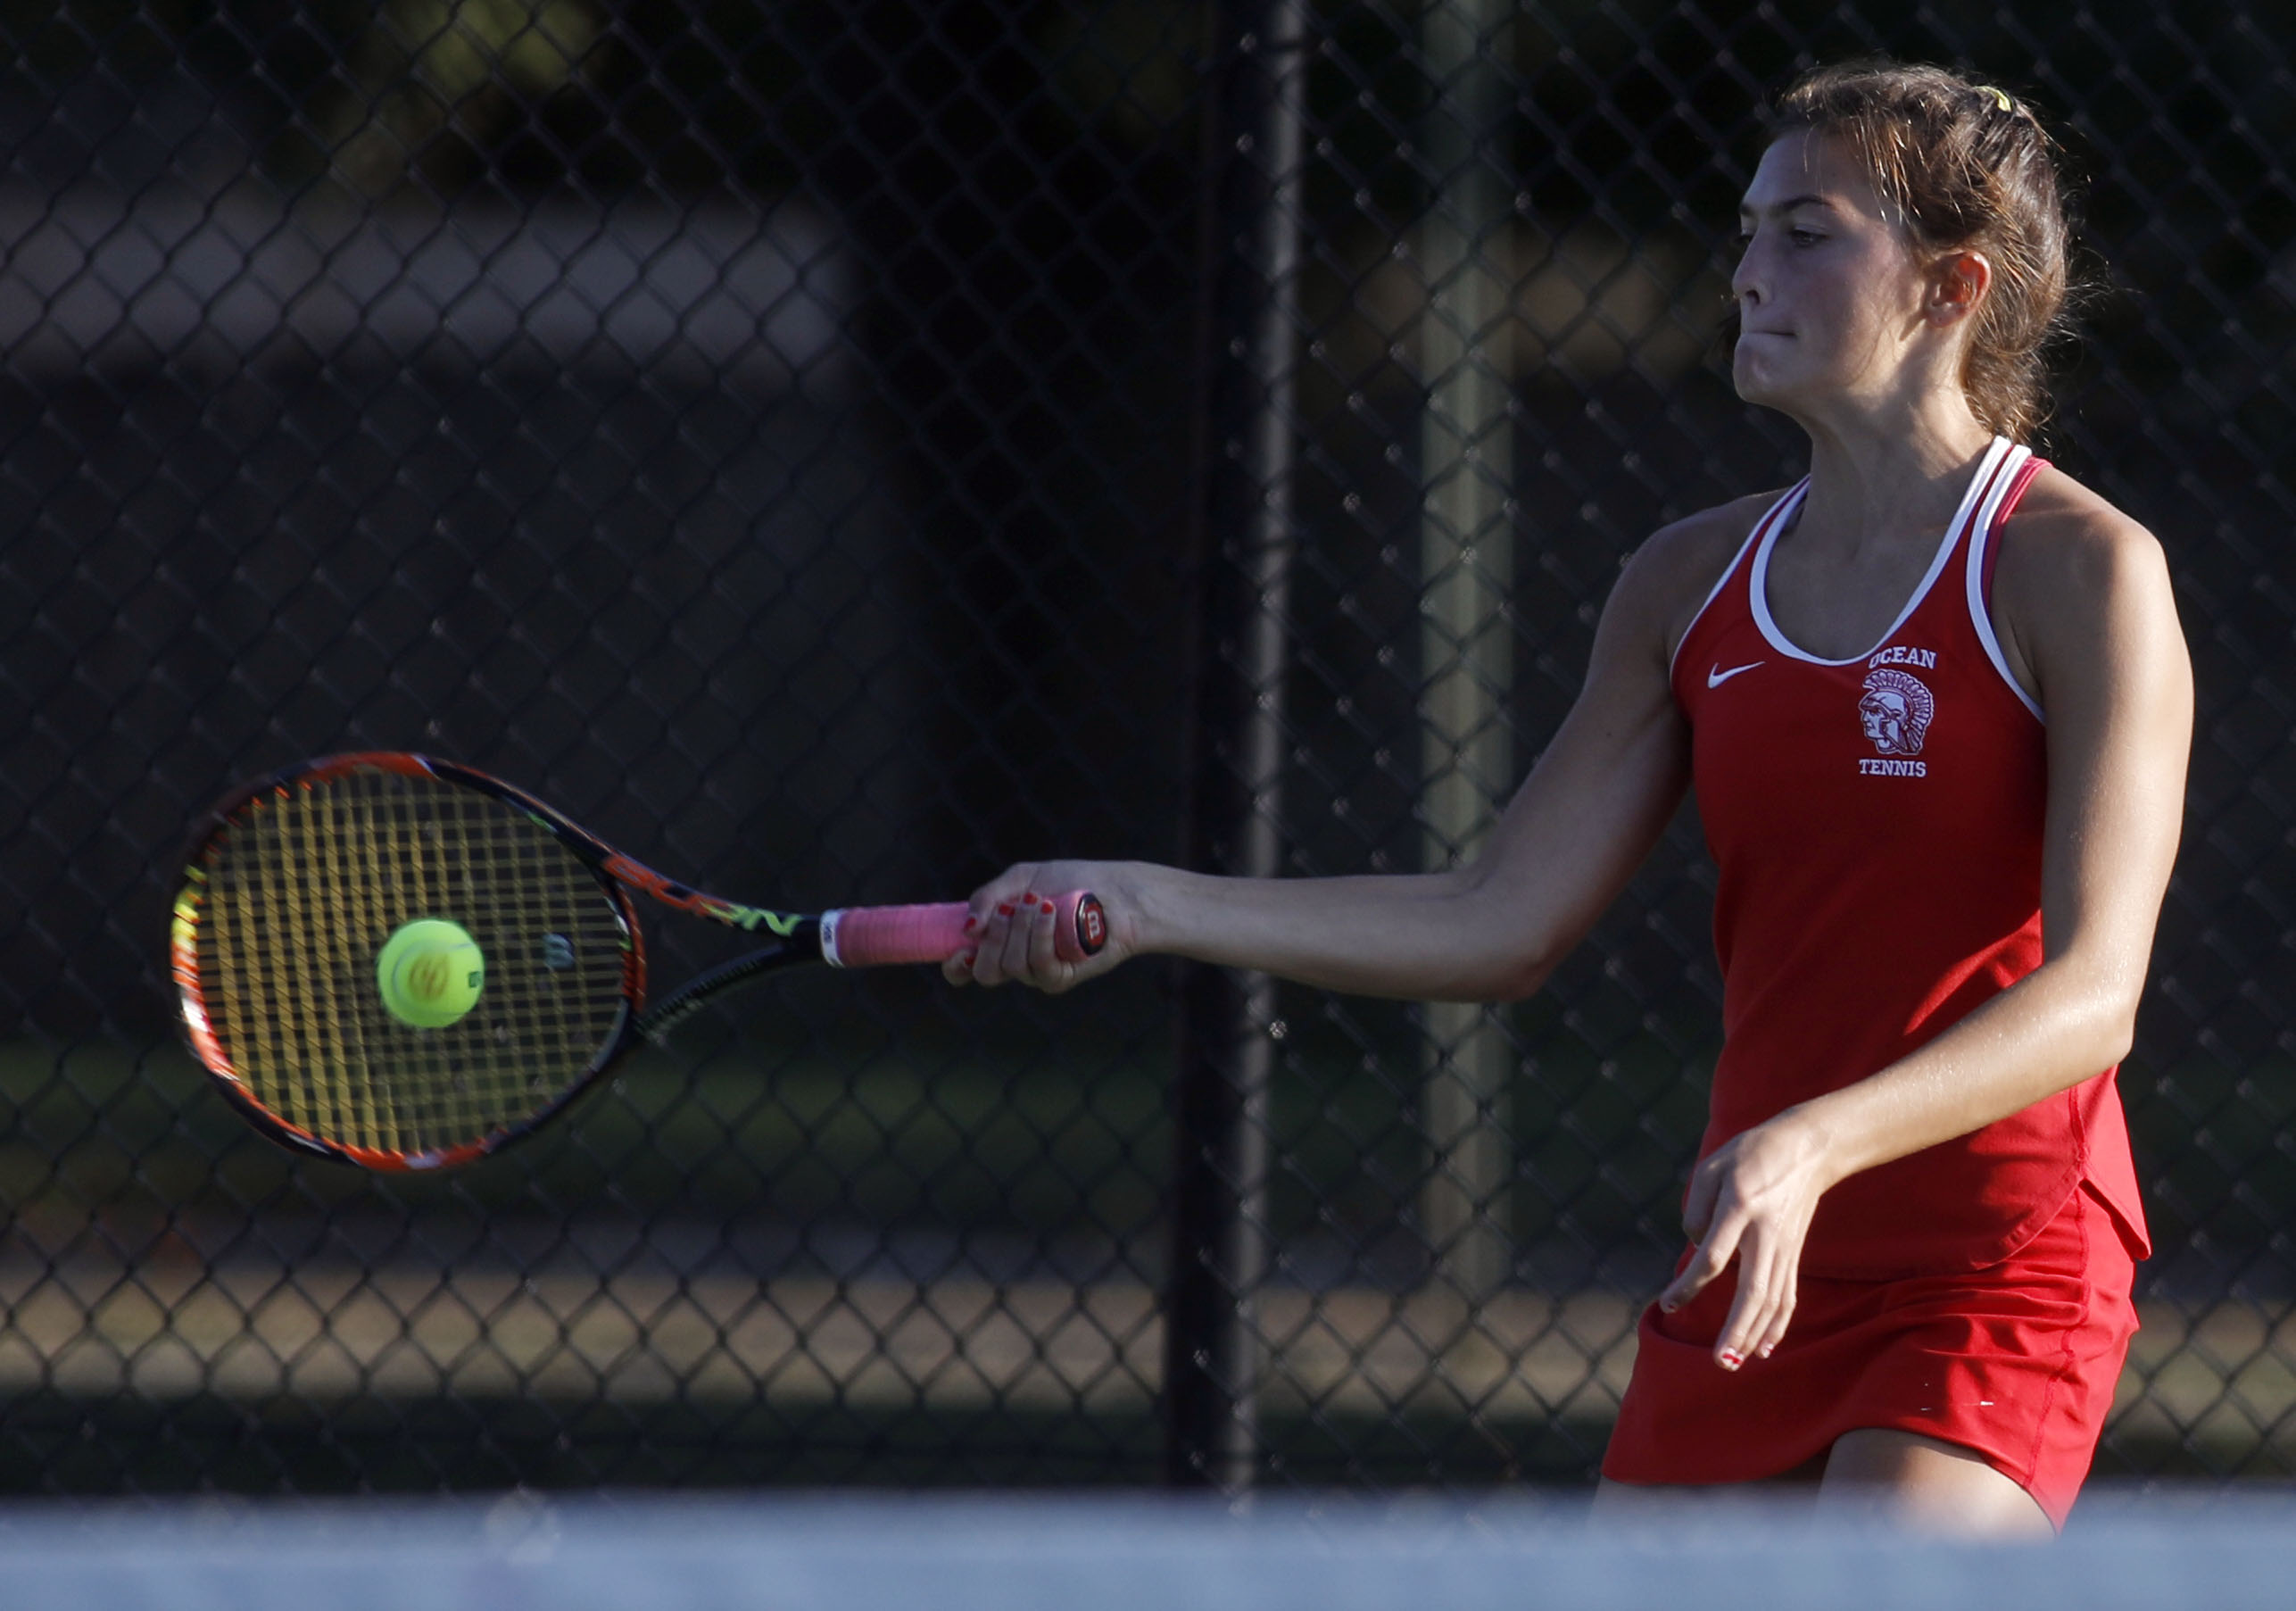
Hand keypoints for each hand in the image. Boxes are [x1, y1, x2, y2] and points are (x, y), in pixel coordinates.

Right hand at [941, 860, 1143, 992]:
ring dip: (1020, 928)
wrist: (1113, 889)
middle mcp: (1016, 961)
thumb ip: (988, 898)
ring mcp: (1039, 972)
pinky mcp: (1062, 977)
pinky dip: (1040, 936)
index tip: (958, 951)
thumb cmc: (1070, 881)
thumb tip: (967, 928)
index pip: (966, 969)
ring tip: (1040, 903)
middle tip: (1010, 909)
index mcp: (1000, 941)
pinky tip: (1049, 913)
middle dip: (993, 937)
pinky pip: (1040, 966)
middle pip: (984, 972)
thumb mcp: (1021, 878)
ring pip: (1010, 966)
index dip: (955, 967)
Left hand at [1656, 1109, 1839, 1369]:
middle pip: (1752, 1291)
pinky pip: (1787, 1295)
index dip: (1689, 1285)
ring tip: (1735, 1364)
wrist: (1807, 1149)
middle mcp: (1764, 1232)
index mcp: (1740, 1206)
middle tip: (1719, 1363)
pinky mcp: (1794, 1252)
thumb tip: (1696, 1248)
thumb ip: (1696, 1208)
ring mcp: (1784, 1246)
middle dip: (1736, 1329)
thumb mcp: (1711, 1166)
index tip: (1668, 1303)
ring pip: (1772, 1300)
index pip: (1712, 1257)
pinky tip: (1764, 1349)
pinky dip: (1777, 1324)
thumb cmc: (1750, 1154)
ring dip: (1754, 1334)